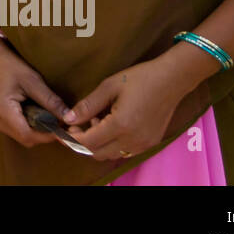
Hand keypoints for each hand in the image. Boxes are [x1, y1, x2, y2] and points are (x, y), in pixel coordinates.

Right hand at [0, 36, 71, 147]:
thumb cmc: (8, 65)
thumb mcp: (32, 80)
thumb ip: (50, 101)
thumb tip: (69, 117)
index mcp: (2, 111)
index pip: (28, 136)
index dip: (47, 135)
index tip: (63, 128)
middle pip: (25, 138)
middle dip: (43, 133)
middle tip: (58, 120)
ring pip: (20, 135)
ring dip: (36, 129)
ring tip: (47, 114)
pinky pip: (15, 129)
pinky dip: (28, 125)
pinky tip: (34, 112)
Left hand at [64, 53, 192, 160]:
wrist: (172, 80)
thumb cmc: (140, 78)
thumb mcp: (109, 86)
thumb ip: (88, 105)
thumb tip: (69, 118)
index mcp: (121, 125)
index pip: (88, 142)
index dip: (71, 138)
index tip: (61, 130)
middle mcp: (133, 140)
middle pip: (97, 153)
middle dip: (82, 142)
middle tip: (76, 125)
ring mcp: (143, 144)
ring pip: (110, 154)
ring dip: (97, 144)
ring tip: (96, 121)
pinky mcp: (150, 144)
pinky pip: (124, 152)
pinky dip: (112, 144)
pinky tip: (111, 125)